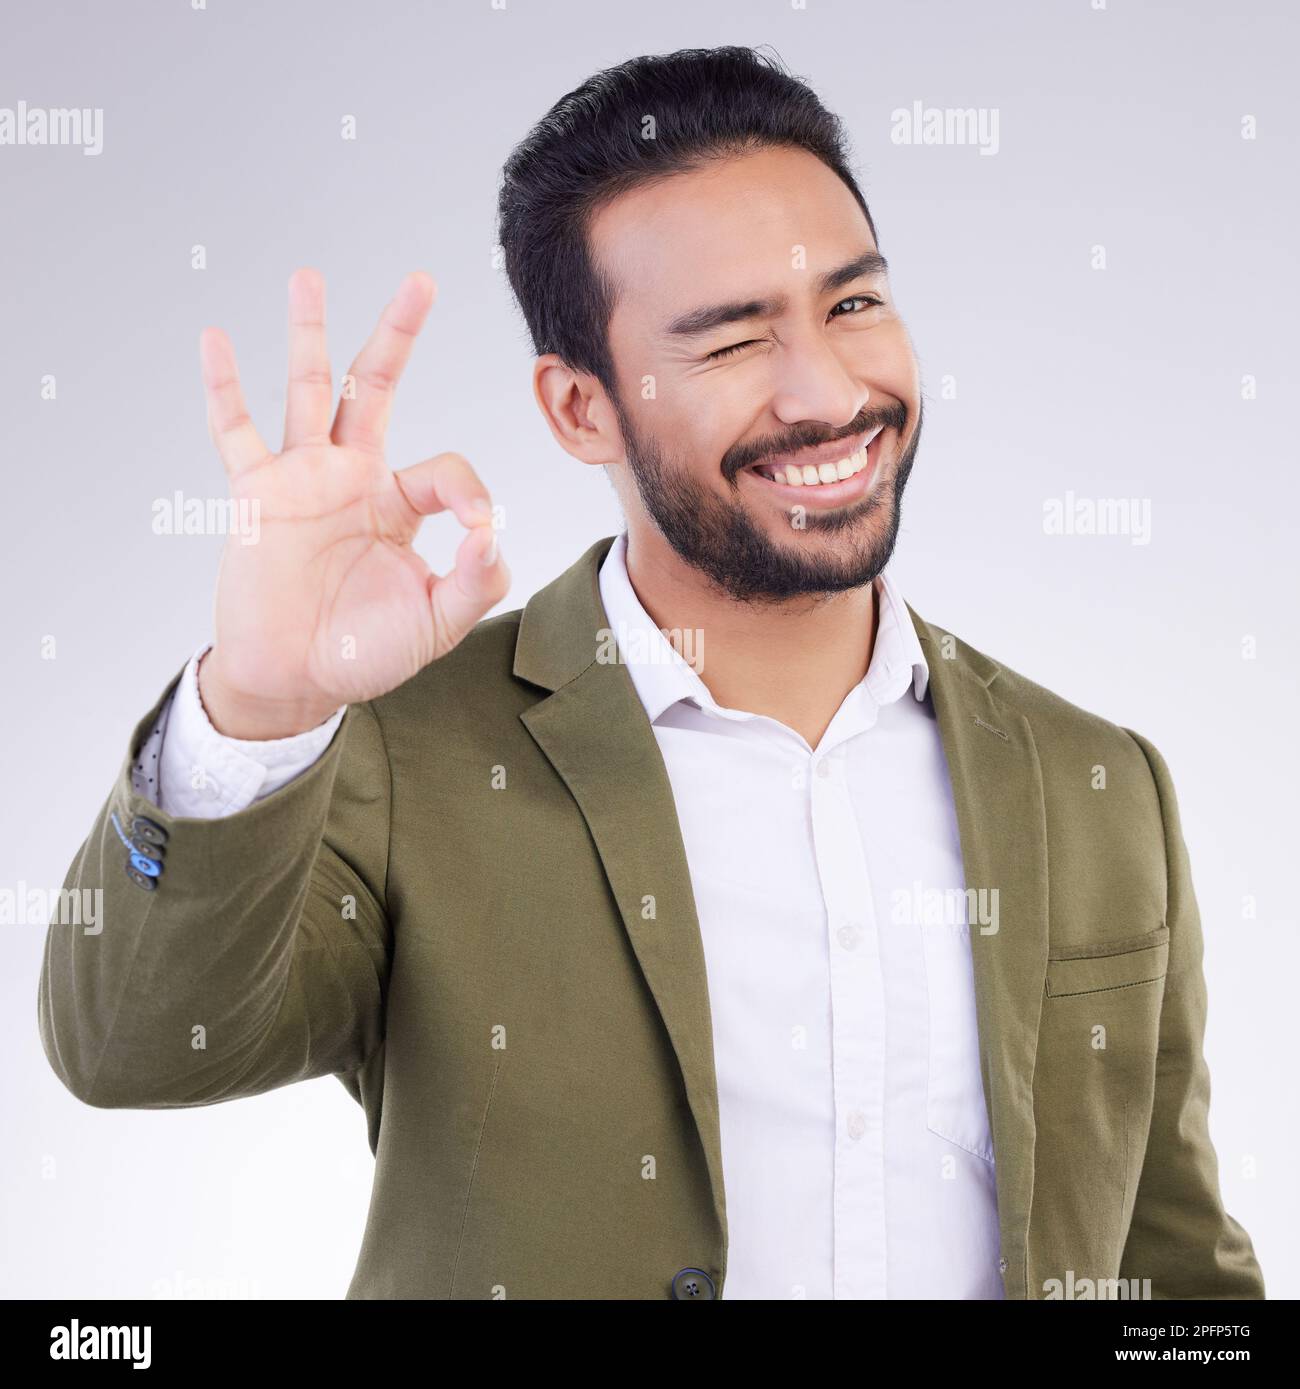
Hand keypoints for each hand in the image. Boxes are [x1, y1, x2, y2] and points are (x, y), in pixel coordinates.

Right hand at [196, 268, 508, 738]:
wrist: (296, 679)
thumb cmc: (367, 650)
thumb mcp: (438, 622)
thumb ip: (476, 581)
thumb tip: (492, 531)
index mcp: (400, 504)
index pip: (445, 468)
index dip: (470, 493)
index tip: (477, 532)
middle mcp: (353, 478)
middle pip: (374, 389)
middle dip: (398, 335)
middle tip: (420, 281)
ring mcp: (302, 480)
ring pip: (308, 391)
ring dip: (310, 334)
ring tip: (310, 277)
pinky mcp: (257, 495)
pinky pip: (236, 432)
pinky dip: (223, 389)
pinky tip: (215, 340)